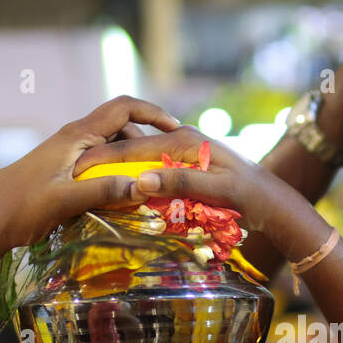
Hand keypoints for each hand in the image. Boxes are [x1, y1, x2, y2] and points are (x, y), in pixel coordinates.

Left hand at [0, 96, 178, 251]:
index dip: (154, 113)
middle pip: (123, 126)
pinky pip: (101, 161)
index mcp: (77, 136)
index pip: (124, 108)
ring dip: (134, 157)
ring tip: (153, 180)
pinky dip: (119, 169)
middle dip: (149, 139)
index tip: (177, 128)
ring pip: (112, 145)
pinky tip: (126, 192)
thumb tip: (143, 186)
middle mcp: (74, 138)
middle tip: (170, 163)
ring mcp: (68, 153)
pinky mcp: (64, 169)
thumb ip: (104, 191)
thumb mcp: (66, 201)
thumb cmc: (21, 207)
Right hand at [74, 126, 298, 239]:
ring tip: (84, 186)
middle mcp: (179, 140)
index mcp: (183, 140)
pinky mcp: (184, 166)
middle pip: (131, 150)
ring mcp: (181, 153)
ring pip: (139, 161)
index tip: (74, 171)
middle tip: (69, 178)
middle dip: (101, 163)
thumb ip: (181, 182)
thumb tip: (141, 181)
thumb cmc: (249, 196)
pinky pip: (152, 172)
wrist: (273, 202)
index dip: (102, 159)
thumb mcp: (217, 190)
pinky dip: (134, 181)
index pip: (133, 147)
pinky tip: (117, 194)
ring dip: (115, 172)